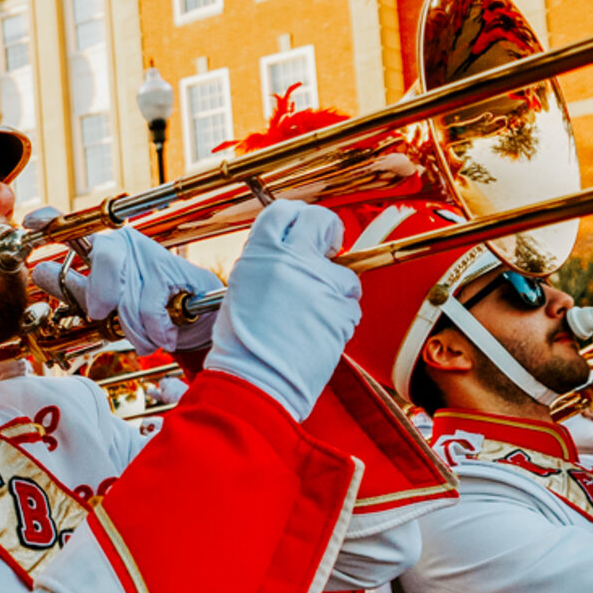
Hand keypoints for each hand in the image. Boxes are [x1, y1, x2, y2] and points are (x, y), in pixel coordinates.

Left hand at [28, 228, 221, 357]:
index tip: (32, 221)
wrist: (196, 319)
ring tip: (144, 335)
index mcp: (102, 247)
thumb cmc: (143, 309)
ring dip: (134, 328)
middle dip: (101, 292)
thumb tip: (40, 270)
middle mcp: (125, 244)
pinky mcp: (173, 271)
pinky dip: (154, 330)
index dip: (52, 219)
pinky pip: (150, 309)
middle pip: (103, 256)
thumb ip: (74, 289)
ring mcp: (150, 255)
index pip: (74, 226)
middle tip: (102, 312)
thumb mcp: (103, 302)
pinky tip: (163, 334)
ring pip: (127, 295)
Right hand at [207, 200, 361, 420]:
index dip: (300, 216)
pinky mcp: (342, 310)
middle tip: (330, 245)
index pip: (286, 211)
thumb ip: (266, 264)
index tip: (307, 226)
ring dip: (336, 288)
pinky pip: (349, 306)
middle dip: (330, 231)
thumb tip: (287, 255)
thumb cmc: (242, 345)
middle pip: (322, 221)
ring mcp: (321, 284)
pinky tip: (319, 332)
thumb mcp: (242, 289)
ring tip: (314, 313)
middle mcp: (292, 260)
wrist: (256, 381)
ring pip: (345, 273)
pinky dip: (340, 317)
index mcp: (260, 252)